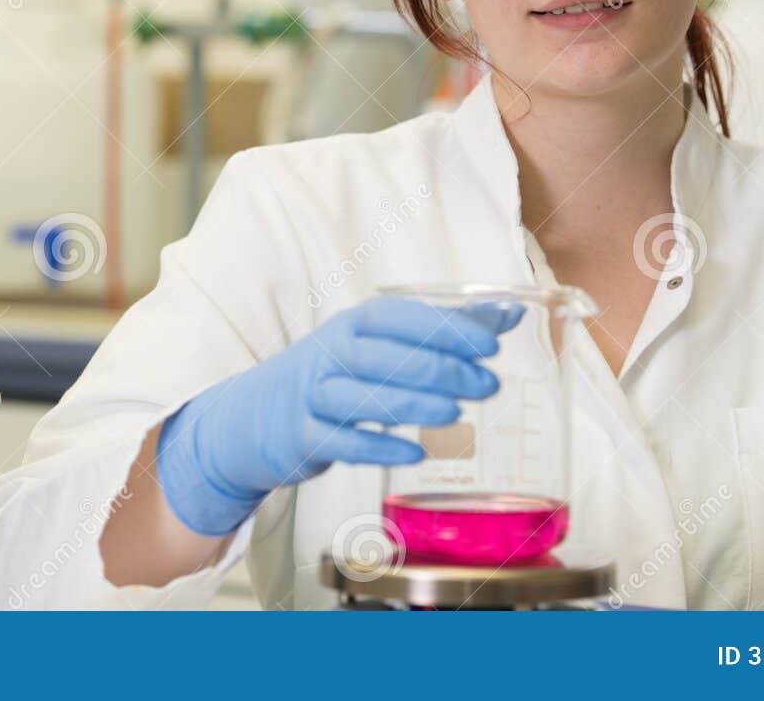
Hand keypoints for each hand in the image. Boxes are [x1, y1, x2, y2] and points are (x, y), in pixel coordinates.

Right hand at [154, 294, 523, 535]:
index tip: (490, 343)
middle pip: (384, 355)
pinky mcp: (303, 436)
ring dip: (412, 403)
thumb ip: (443, 330)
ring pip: (362, 397)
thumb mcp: (379, 344)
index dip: (445, 328)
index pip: (400, 316)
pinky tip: (415, 450)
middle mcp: (331, 353)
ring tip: (457, 414)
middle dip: (440, 368)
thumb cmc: (335, 373)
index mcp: (354, 323)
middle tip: (486, 384)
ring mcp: (313, 395)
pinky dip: (379, 446)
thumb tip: (508, 314)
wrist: (255, 414)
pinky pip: (342, 442)